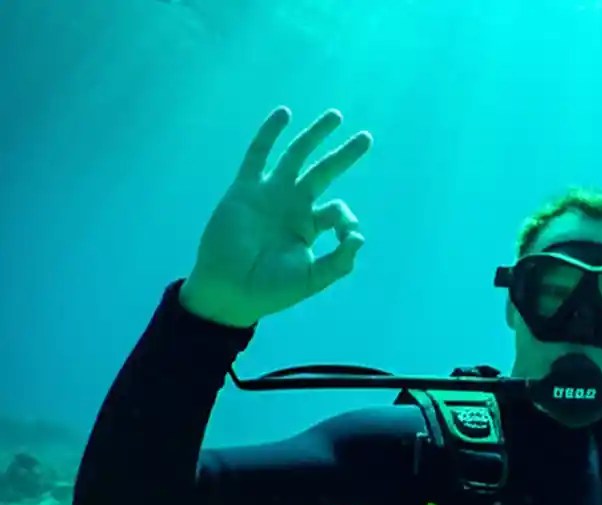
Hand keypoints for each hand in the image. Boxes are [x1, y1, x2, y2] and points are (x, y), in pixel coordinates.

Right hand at [179, 107, 372, 327]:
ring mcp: (269, 194)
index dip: (348, 219)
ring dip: (316, 135)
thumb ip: (340, 262)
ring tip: (336, 116)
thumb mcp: (312, 278)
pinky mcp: (245, 189)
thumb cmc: (271, 289)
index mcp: (309, 227)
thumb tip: (360, 237)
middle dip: (345, 155)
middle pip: (325, 172)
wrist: (230, 290)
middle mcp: (292, 206)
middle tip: (367, 138)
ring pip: (297, 156)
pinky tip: (285, 114)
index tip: (344, 236)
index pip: (339, 210)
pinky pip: (258, 155)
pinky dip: (270, 134)